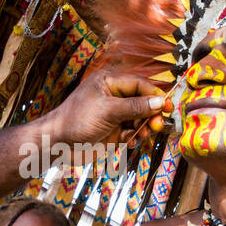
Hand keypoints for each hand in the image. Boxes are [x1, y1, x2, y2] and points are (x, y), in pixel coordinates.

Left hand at [45, 68, 170, 145]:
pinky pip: (132, 132)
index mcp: (109, 82)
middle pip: (142, 101)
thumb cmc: (76, 120)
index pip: (139, 84)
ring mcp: (114, 114)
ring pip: (139, 118)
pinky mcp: (113, 131)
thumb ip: (135, 107)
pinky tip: (131, 142)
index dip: (154, 95)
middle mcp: (113, 96)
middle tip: (157, 125)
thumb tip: (159, 102)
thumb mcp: (108, 111)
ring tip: (143, 135)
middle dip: (151, 113)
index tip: (167, 107)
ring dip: (144, 127)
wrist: (58, 143)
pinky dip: (135, 137)